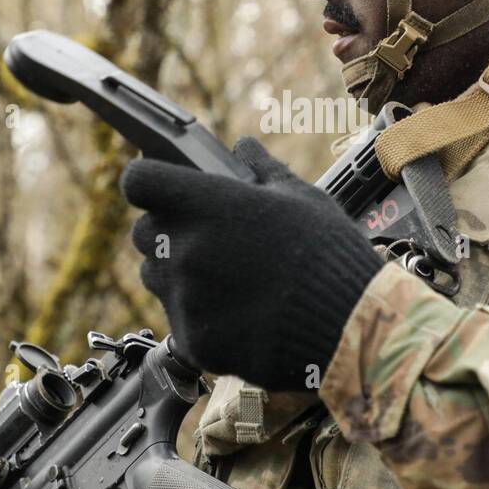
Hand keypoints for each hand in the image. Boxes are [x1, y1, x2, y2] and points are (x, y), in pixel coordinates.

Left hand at [119, 137, 383, 390]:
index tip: (163, 186)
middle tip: (208, 236)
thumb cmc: (329, 253)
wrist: (349, 327)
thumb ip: (262, 170)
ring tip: (227, 277)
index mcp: (206, 204)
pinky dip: (200, 315)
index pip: (139, 181)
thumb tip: (242, 148)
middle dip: (166, 230)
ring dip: (177, 272)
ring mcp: (185, 298)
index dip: (149, 181)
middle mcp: (184, 249)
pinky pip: (179, 319)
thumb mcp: (302, 198)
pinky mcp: (192, 340)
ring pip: (156, 277)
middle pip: (143, 232)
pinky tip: (239, 312)